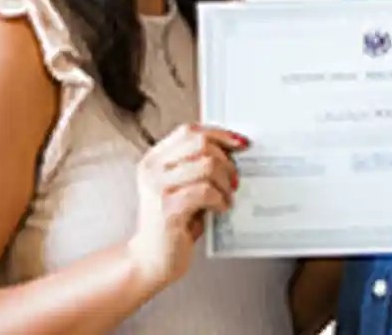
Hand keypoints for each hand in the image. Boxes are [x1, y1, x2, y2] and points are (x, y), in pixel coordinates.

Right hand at [126, 123, 247, 286]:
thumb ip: (196, 166)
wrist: (151, 259)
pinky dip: (220, 200)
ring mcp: (157, 188)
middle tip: (234, 179)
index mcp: (154, 159)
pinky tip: (221, 209)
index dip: (219, 133)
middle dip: (226, 160)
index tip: (240, 143)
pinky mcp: (168, 209)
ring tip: (227, 197)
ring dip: (226, 182)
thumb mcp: (181, 187)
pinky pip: (206, 192)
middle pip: (200, 144)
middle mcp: (152, 169)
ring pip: (207, 166)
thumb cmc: (172, 223)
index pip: (189, 131)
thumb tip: (233, 152)